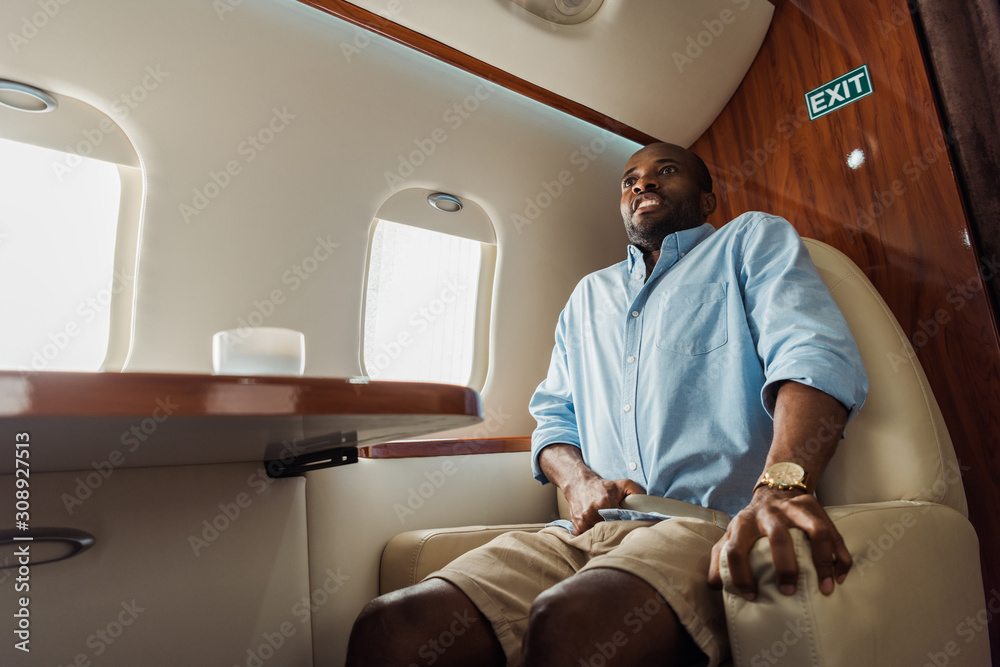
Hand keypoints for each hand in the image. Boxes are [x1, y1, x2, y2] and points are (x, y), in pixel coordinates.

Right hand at [562, 473, 644, 534]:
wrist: (579, 484)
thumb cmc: (604, 486)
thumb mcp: (624, 484)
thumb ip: (637, 493)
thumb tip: (649, 507)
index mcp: (605, 504)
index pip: (620, 523)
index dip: (628, 528)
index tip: (633, 532)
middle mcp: (592, 513)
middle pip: (609, 533)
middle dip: (618, 536)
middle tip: (625, 538)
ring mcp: (583, 521)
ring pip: (598, 538)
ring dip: (606, 539)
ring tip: (613, 537)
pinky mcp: (577, 527)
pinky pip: (587, 539)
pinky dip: (594, 540)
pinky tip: (599, 536)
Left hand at [707, 487, 851, 599]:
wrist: (775, 488)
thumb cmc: (752, 522)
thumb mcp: (731, 535)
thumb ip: (719, 557)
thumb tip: (716, 585)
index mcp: (743, 522)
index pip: (735, 548)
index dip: (740, 575)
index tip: (751, 596)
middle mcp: (769, 513)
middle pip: (779, 536)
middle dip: (785, 567)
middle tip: (788, 591)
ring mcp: (794, 508)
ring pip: (815, 531)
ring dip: (823, 561)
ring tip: (825, 588)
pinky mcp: (815, 507)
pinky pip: (833, 532)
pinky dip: (839, 556)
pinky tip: (839, 576)